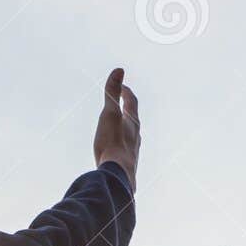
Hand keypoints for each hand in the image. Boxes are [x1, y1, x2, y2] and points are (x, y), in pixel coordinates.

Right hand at [92, 66, 139, 188]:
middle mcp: (136, 135)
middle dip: (127, 109)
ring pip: (131, 135)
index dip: (126, 92)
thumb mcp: (109, 114)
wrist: (118, 175)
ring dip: (125, 128)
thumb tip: (119, 70)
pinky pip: (125, 149)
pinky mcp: (127, 164)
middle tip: (122, 104)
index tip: (123, 87)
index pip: (131, 102)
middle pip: (133, 118)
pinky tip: (117, 152)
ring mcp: (133, 150)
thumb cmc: (112, 143)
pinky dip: (121, 144)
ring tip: (120, 127)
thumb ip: (112, 93)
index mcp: (132, 122)